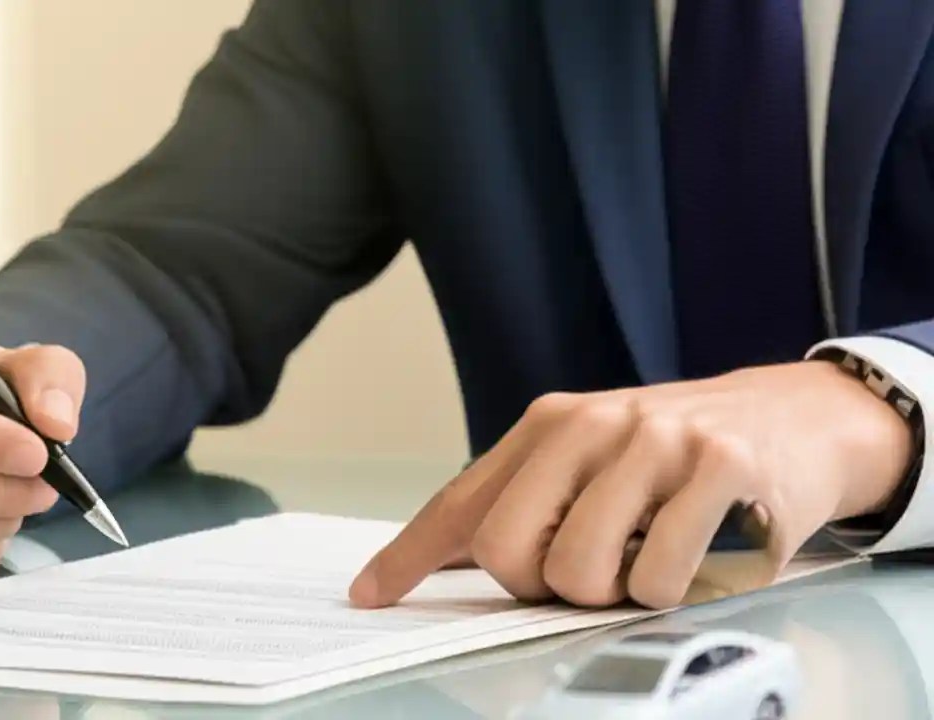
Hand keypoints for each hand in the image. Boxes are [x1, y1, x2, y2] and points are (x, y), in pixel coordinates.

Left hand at [350, 361, 911, 608]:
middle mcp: (594, 424)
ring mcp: (657, 444)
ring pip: (578, 571)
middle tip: (583, 572)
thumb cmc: (676, 453)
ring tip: (644, 557)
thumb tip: (450, 563)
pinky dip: (669, 591)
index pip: (462, 501)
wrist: (793, 418)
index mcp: (550, 423)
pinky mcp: (720, 472)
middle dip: (535, 585)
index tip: (372, 594)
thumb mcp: (594, 459)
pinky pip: (658, 579)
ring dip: (610, 591)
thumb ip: (528, 500)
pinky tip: (694, 553)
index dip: (410, 556)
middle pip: (506, 548)